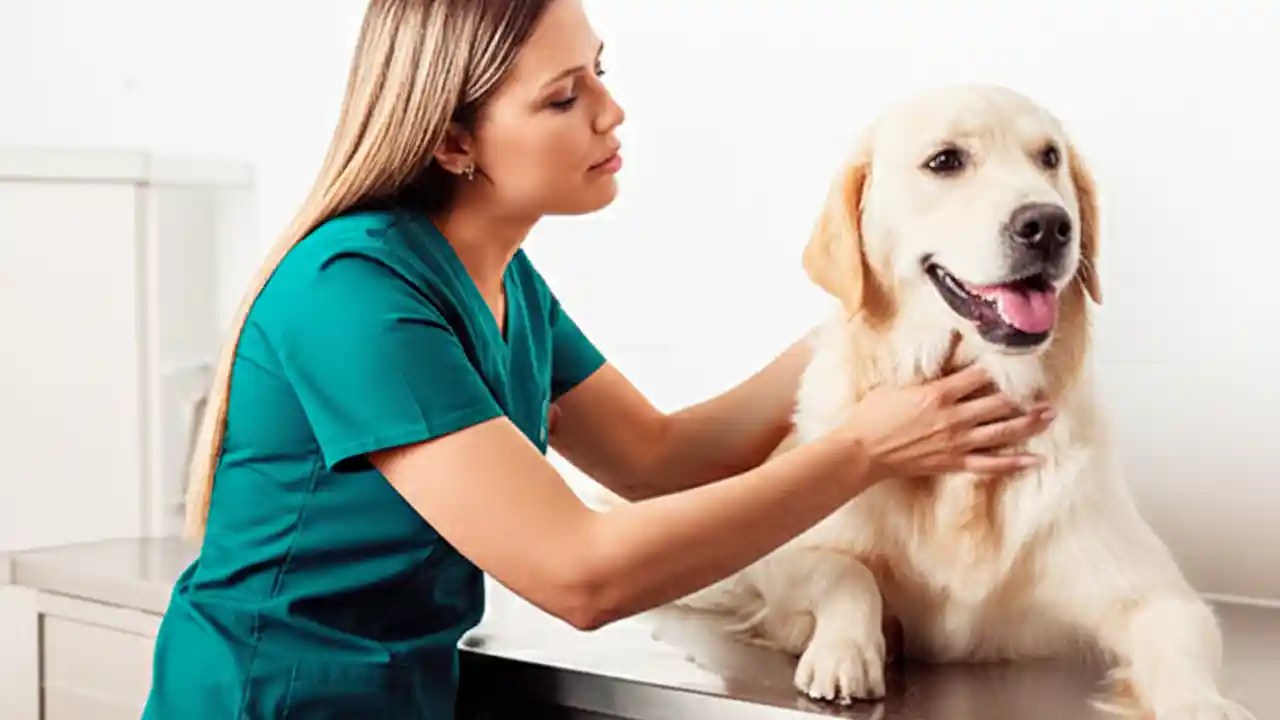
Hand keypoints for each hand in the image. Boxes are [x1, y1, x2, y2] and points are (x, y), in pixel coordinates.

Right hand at [838, 364, 1053, 482]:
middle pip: (999, 403)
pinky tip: (1036, 459)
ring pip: (1002, 431)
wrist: (862, 452)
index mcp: (938, 394)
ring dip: (1029, 423)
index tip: (1017, 362)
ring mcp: (956, 442)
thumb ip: (922, 378)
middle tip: (1045, 390)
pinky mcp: (953, 462)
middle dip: (1025, 396)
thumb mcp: (894, 386)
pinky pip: (991, 464)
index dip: (1000, 368)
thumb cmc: (872, 416)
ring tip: (1049, 415)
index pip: (978, 376)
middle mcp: (953, 417)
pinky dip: (1015, 463)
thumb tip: (938, 364)